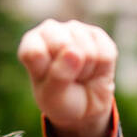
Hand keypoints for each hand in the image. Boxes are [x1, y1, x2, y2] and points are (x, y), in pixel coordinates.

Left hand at [17, 18, 117, 133]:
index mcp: (32, 43)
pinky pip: (104, 55)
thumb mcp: (52, 96)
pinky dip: (100, 69)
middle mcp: (51, 30)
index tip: (48, 81)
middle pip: (63, 45)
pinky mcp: (98, 35)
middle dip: (69, 70)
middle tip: (67, 79)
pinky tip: (93, 69)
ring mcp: (76, 30)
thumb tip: (75, 52)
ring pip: (87, 52)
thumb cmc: (60, 99)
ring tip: (79, 75)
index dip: (46, 72)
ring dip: (85, 72)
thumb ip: (58, 75)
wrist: (84, 107)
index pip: (35, 52)